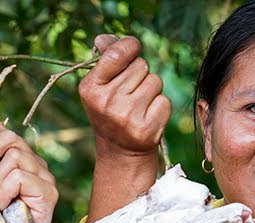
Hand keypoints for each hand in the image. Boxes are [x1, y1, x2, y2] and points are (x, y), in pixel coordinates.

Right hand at [79, 35, 170, 158]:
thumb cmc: (112, 112)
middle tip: (130, 95)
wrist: (119, 153)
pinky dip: (160, 107)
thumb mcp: (101, 88)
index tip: (131, 52)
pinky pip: (164, 100)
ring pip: (155, 81)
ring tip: (139, 107)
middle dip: (140, 76)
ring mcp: (126, 116)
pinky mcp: (146, 128)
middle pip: (140, 66)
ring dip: (151, 91)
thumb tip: (103, 38)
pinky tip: (147, 118)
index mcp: (90, 88)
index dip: (130, 47)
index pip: (118, 52)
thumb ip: (106, 60)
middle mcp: (105, 102)